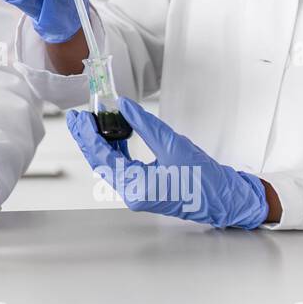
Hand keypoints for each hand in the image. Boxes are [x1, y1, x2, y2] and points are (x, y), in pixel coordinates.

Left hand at [66, 97, 267, 229]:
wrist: (225, 197)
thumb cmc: (205, 176)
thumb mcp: (173, 144)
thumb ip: (145, 124)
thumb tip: (123, 105)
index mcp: (137, 187)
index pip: (102, 158)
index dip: (87, 136)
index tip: (78, 118)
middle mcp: (133, 194)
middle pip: (100, 163)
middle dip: (87, 139)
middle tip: (76, 118)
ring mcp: (137, 194)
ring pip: (109, 166)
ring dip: (100, 144)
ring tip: (91, 123)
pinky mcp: (143, 190)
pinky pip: (121, 169)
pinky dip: (115, 152)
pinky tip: (114, 135)